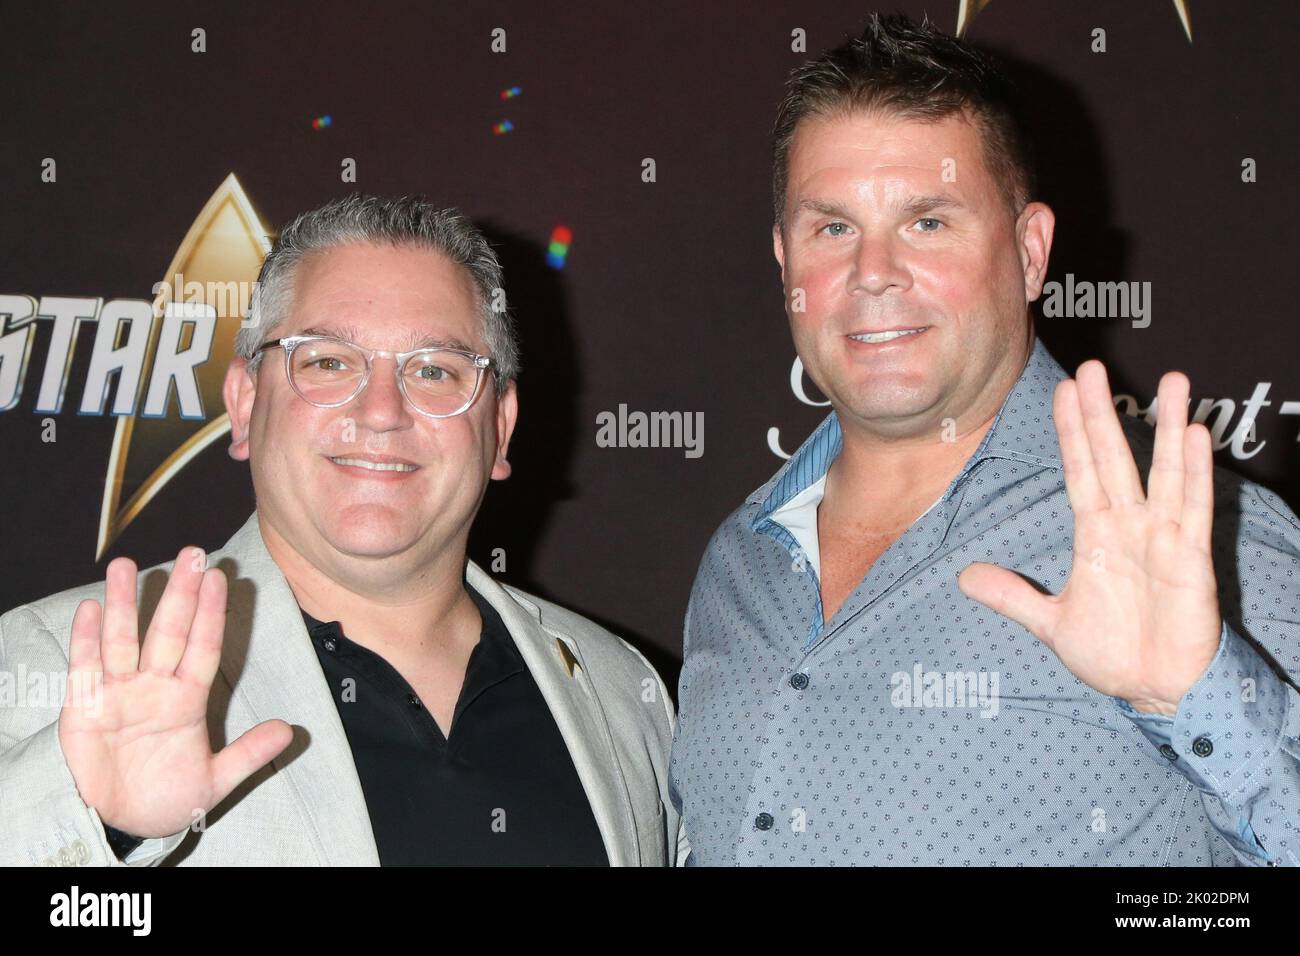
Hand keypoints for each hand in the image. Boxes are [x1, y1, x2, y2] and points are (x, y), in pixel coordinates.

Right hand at [58, 548, 292, 837]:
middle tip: (192, 554)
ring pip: (123, 639)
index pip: (203, 647)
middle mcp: (155, 687)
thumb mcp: (215, 781)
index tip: (221, 578)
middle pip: (168, 632)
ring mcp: (119, 693)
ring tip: (128, 566)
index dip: (211, 614)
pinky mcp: (85, 706)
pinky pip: (85, 667)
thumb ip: (249, 754)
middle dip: (179, 594)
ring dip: (125, 604)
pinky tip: (91, 608)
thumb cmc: (168, 797)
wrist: (122, 823)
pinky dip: (86, 639)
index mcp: (188, 700)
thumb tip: (290, 732)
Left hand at [957, 361, 1221, 714]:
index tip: (1063, 390)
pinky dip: (1195, 474)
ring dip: (1169, 427)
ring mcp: (1162, 538)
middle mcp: (1129, 526)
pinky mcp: (1191, 559)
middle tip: (1092, 366)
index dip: (1071, 431)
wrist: (1155, 692)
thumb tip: (963, 577)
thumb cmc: (1112, 653)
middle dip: (1101, 414)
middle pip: (1113, 458)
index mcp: (1095, 534)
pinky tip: (1196, 436)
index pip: (1079, 470)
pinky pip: (1193, 509)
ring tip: (1175, 381)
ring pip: (1164, 471)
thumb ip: (1011, 596)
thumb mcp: (1050, 623)